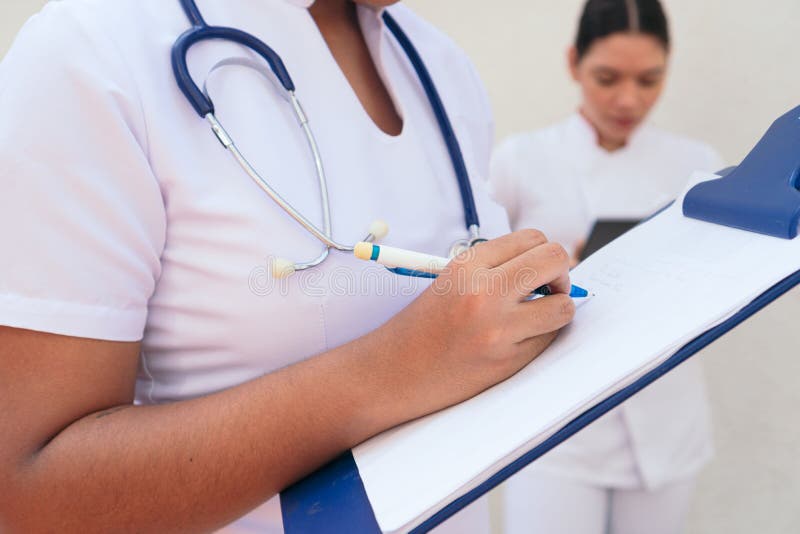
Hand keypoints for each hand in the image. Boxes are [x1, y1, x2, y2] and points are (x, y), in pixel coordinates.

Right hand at [371, 229, 574, 423]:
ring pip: (564, 304)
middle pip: (554, 259)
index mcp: (467, 265)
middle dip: (561, 272)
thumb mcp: (451, 281)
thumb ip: (495, 268)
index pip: (532, 238)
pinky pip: (549, 338)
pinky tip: (520, 339)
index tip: (538, 269)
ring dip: (558, 308)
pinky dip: (543, 336)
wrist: (391, 372)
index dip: (542, 252)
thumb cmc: (422, 327)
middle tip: (549, 287)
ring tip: (538, 315)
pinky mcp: (507, 359)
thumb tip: (552, 264)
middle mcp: (484, 290)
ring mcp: (498, 327)